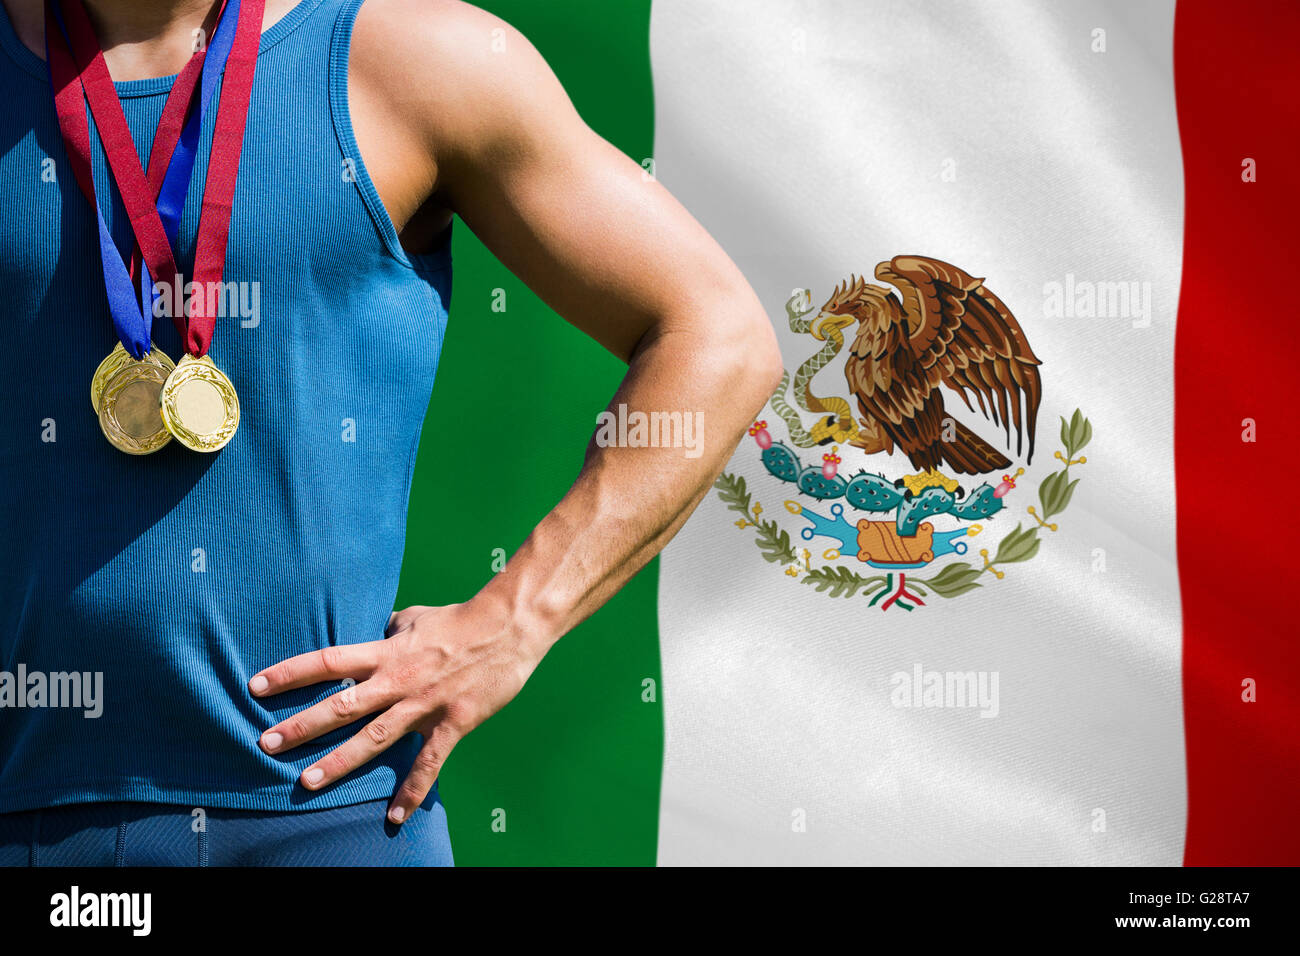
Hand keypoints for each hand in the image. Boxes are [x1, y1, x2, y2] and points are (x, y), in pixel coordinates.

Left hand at [249, 600, 540, 823]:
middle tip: (266, 744)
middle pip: (342, 704)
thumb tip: (368, 632)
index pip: (329, 660)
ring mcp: (425, 704)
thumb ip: (386, 631)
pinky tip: (394, 815)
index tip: (256, 686)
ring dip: (340, 762)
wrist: (509, 627)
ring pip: (375, 737)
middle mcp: (399, 679)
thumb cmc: (460, 619)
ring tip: (307, 782)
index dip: (291, 673)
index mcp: (387, 652)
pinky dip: (412, 791)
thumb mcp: (414, 616)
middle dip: (302, 726)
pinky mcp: (453, 722)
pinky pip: (429, 763)